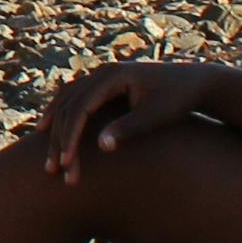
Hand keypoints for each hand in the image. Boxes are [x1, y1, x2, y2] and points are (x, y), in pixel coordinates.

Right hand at [25, 60, 241, 182]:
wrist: (195, 80)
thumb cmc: (179, 99)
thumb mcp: (157, 116)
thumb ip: (130, 128)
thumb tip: (101, 146)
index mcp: (113, 76)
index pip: (80, 108)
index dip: (70, 137)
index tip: (67, 164)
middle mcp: (102, 72)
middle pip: (67, 106)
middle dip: (58, 139)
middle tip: (52, 170)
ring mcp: (101, 76)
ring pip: (65, 101)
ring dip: (53, 128)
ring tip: (45, 156)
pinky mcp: (104, 84)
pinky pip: (73, 98)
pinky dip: (60, 116)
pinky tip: (52, 133)